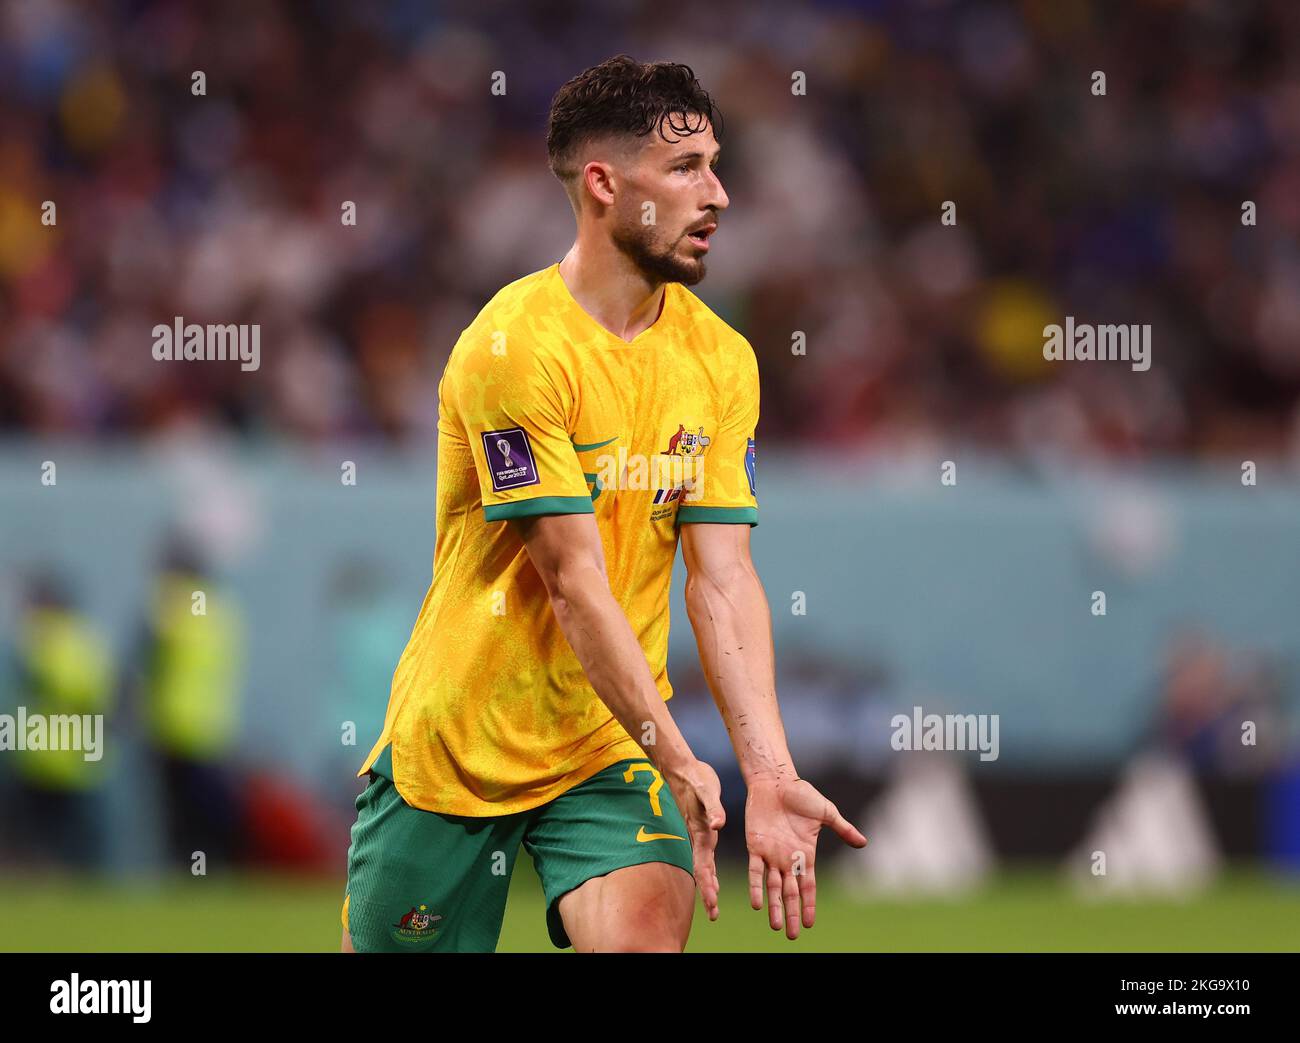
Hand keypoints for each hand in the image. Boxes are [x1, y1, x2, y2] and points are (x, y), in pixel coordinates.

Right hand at [663, 759, 725, 921]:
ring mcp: (699, 834)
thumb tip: (719, 825)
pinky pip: (705, 855)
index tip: (712, 902)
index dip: (708, 884)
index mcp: (701, 832)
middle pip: (702, 870)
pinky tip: (714, 880)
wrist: (682, 768)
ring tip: (712, 905)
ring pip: (703, 865)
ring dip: (708, 885)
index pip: (703, 864)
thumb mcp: (706, 791)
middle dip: (707, 892)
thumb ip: (714, 808)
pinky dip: (709, 871)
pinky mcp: (702, 829)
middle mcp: (699, 836)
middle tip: (713, 914)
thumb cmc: (695, 778)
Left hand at [745, 775, 866, 938]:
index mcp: (805, 853)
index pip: (807, 886)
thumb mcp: (826, 812)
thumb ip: (843, 829)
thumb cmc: (801, 794)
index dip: (809, 905)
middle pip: (790, 893)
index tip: (810, 924)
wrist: (775, 780)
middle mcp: (787, 859)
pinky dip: (756, 887)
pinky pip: (755, 872)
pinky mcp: (755, 846)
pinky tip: (757, 903)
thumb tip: (864, 843)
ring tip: (776, 926)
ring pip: (772, 887)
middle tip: (792, 936)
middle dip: (791, 913)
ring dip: (774, 906)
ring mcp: (771, 854)